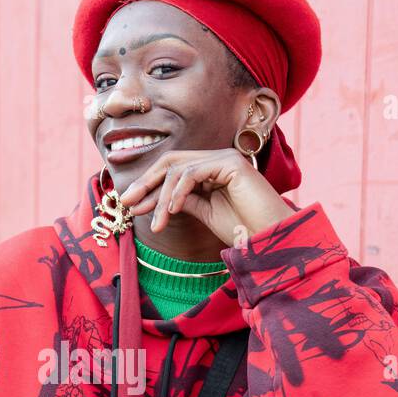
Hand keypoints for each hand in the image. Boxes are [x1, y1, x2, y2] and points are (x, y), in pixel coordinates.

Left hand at [118, 146, 293, 247]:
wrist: (271, 238)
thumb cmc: (243, 229)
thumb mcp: (205, 213)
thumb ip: (184, 200)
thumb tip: (156, 199)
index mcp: (212, 169)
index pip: (173, 169)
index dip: (149, 185)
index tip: (131, 205)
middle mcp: (218, 159)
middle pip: (171, 162)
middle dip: (146, 183)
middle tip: (127, 203)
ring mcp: (225, 158)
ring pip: (179, 169)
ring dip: (161, 197)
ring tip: (156, 223)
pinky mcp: (231, 164)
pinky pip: (193, 173)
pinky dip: (178, 192)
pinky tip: (172, 210)